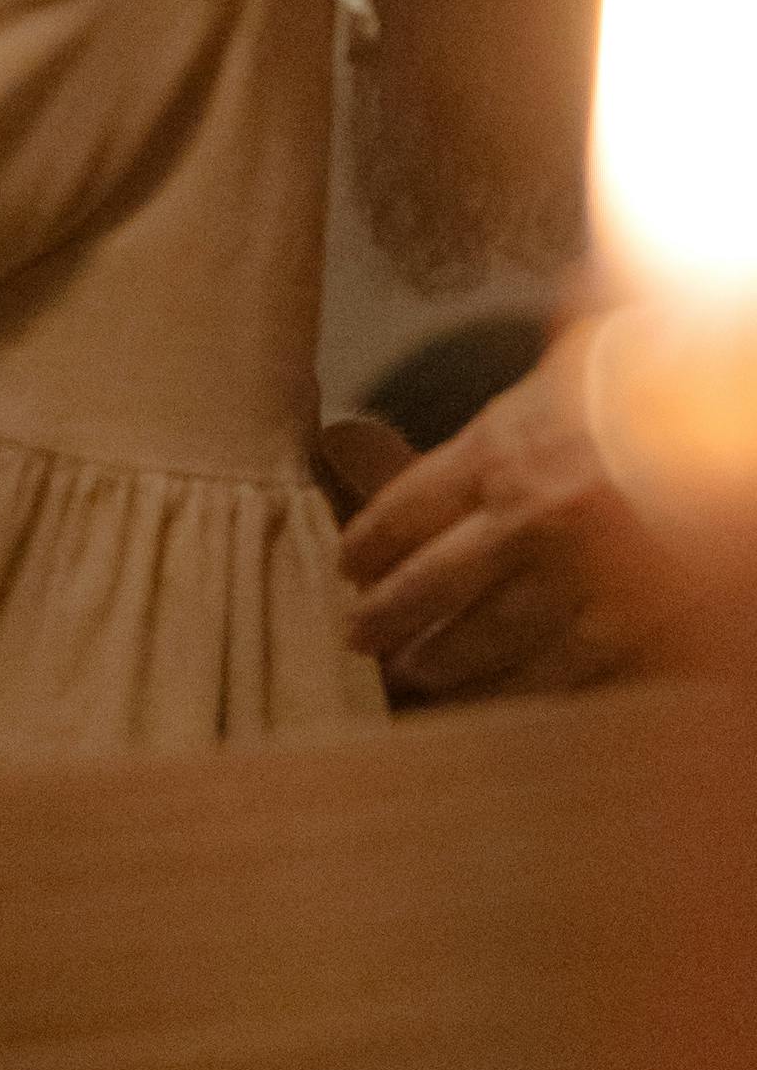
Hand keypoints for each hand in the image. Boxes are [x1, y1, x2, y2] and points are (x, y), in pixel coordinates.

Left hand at [339, 318, 702, 697]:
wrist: (740, 417)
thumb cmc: (657, 379)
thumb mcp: (563, 373)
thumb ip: (501, 418)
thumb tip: (375, 432)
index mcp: (503, 447)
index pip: (404, 509)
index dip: (368, 543)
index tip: (350, 562)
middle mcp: (529, 517)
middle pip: (429, 586)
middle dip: (384, 615)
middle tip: (357, 635)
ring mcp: (581, 576)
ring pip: (488, 639)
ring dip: (442, 661)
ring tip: (415, 672)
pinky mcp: (634, 620)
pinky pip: (561, 669)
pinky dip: (520, 687)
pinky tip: (496, 696)